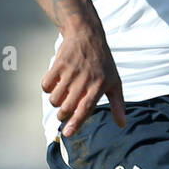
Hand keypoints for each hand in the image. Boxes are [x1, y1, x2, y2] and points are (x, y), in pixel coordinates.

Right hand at [42, 16, 125, 136]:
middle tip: (64, 114)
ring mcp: (71, 71)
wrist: (88, 35)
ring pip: (54, 98)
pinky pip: (46, 84)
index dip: (76, 123)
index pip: (85, 108)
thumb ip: (118, 104)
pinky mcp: (59, 63)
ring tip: (61, 97)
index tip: (67, 134)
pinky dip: (47, 88)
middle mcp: (85, 79)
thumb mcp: (114, 82)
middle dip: (62, 115)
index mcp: (99, 85)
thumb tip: (122, 124)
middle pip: (67, 107)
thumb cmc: (103, 62)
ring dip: (55, 102)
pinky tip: (54, 84)